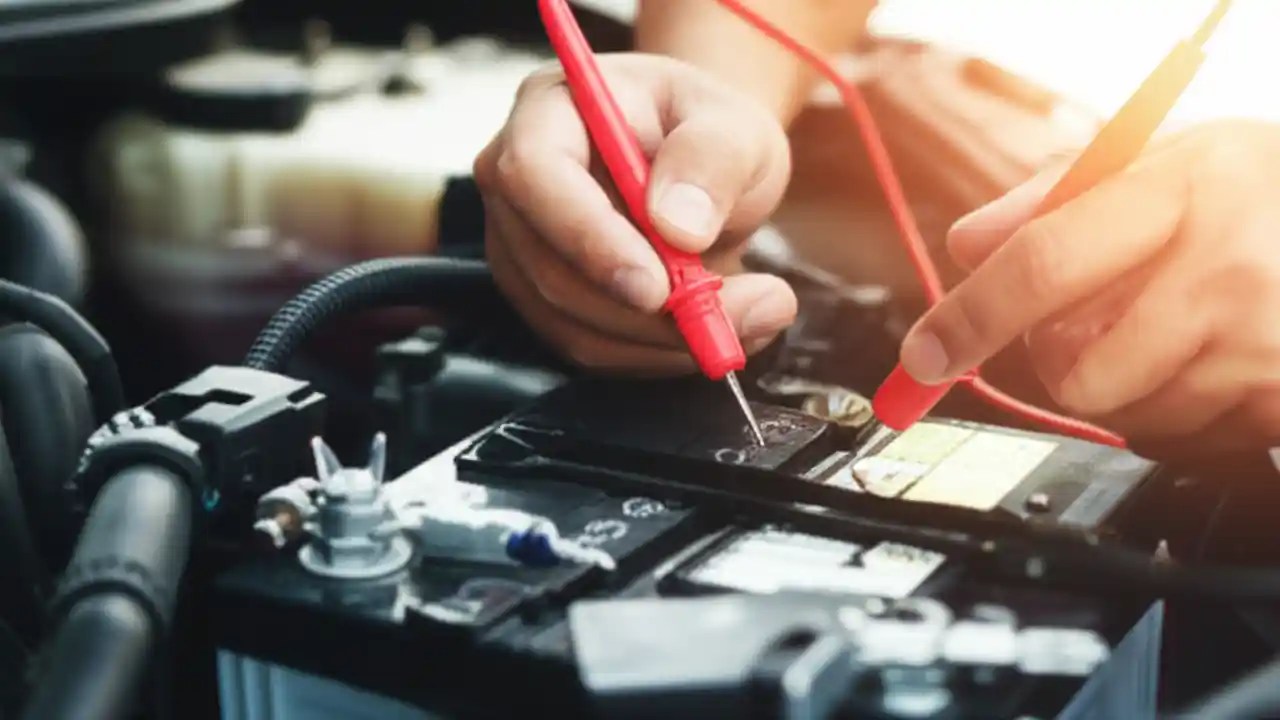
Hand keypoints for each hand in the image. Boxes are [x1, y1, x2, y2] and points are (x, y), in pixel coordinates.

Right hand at [474, 54, 796, 375]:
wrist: (701, 166)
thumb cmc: (707, 132)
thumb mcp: (735, 125)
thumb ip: (713, 159)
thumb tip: (680, 226)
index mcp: (548, 110)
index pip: (534, 174)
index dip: (588, 238)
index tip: (657, 288)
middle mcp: (515, 180)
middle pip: (548, 266)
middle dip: (644, 312)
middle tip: (744, 311)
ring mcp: (521, 245)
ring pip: (571, 321)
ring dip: (663, 339)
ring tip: (754, 314)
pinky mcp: (543, 298)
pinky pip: (591, 346)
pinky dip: (658, 352)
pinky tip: (715, 327)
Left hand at [899, 120, 1279, 461]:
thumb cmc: (1271, 192)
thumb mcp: (1173, 159)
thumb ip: (1057, 198)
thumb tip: (965, 245)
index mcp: (1186, 189)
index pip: (1041, 263)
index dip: (968, 317)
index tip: (922, 357)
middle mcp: (1225, 271)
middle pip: (1070, 366)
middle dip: (1062, 358)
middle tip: (1104, 319)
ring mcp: (1260, 348)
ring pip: (1124, 413)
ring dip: (1127, 387)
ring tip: (1180, 330)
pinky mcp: (1277, 406)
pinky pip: (1183, 439)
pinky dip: (1180, 411)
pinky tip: (1218, 360)